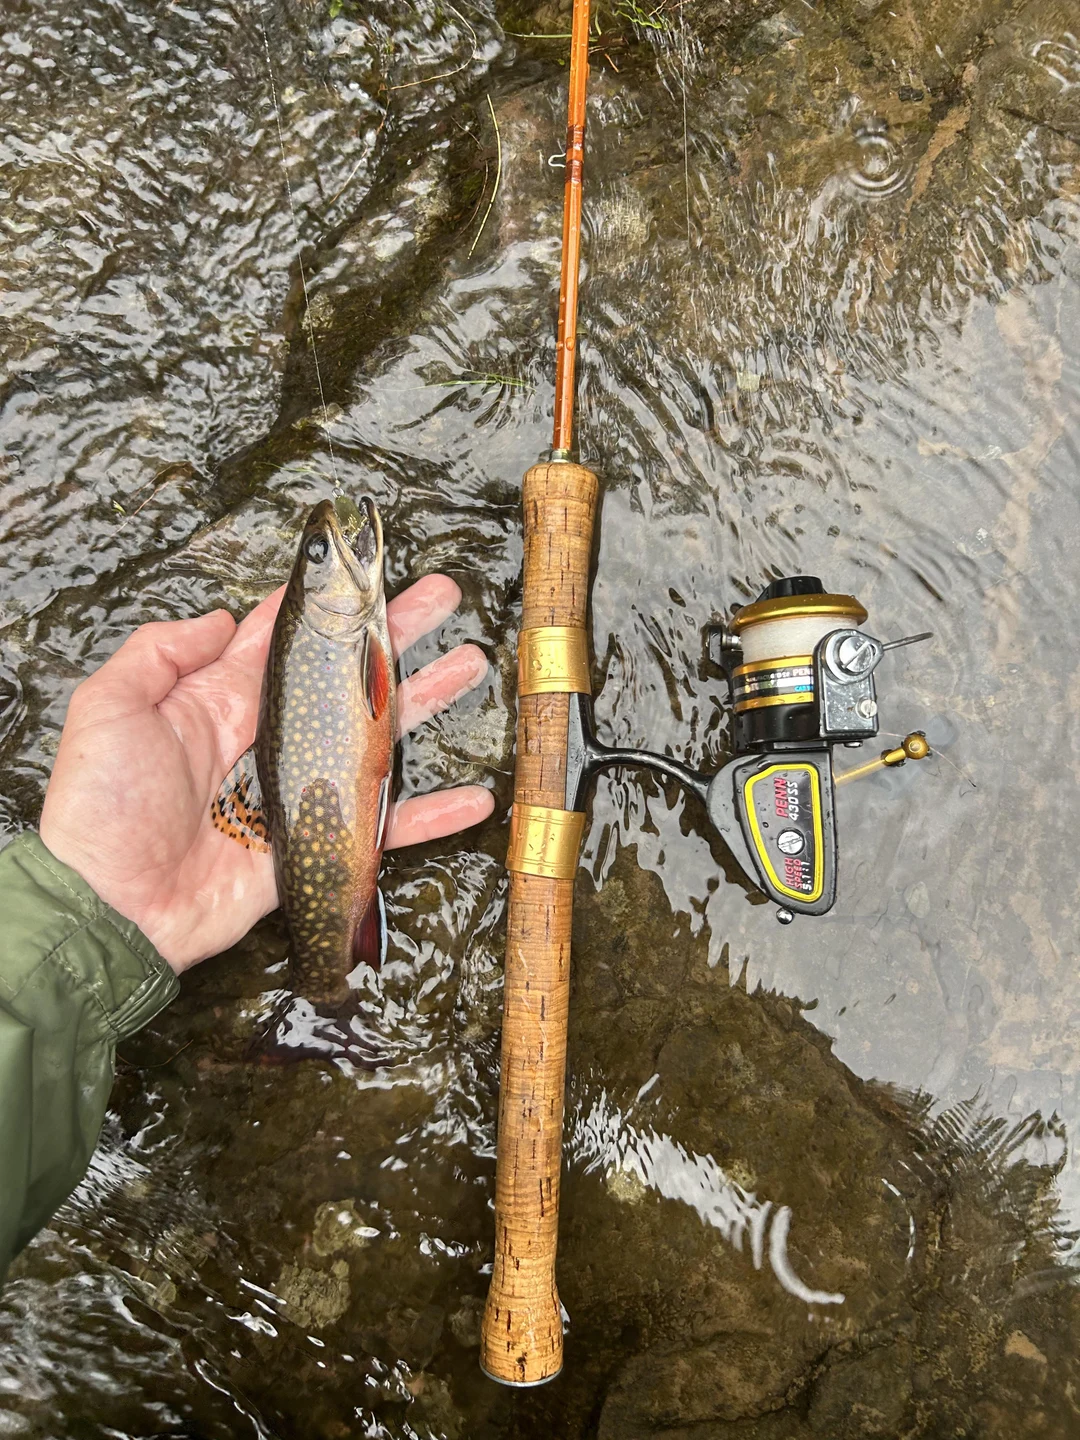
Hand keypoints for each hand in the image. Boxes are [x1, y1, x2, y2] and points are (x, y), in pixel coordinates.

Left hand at [39, 578, 493, 973]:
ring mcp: (300, 788)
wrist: (114, 907)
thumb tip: (222, 616)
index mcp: (222, 699)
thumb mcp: (110, 708)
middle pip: (345, 675)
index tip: (362, 566)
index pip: (284, 639)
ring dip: (426, 699)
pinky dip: (433, 815)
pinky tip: (476, 796)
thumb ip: (160, 652)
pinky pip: (385, 826)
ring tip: (471, 662)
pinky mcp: (317, 843)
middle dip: (393, 632)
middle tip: (442, 596)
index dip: (323, 603)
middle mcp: (270, 736)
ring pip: (378, 735)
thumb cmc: (103, 808)